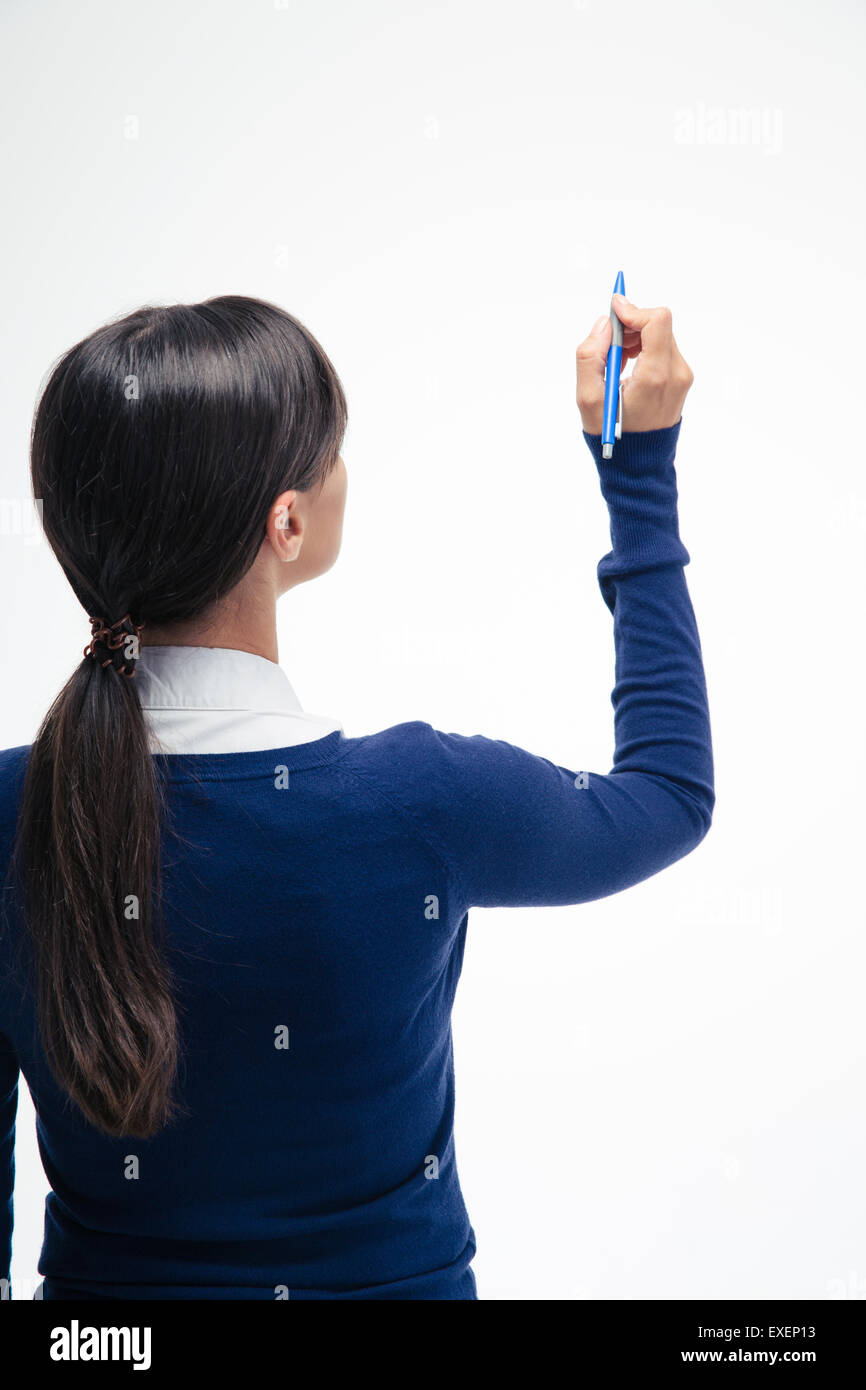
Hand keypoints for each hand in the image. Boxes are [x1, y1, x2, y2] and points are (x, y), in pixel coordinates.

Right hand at [576, 295, 693, 434]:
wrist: (638, 463)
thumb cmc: (611, 434)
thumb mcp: (588, 399)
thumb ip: (590, 356)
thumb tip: (604, 324)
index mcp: (655, 377)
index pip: (657, 321)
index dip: (633, 310)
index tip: (613, 310)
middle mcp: (676, 373)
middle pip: (658, 325)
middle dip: (631, 326)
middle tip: (608, 344)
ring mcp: (682, 376)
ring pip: (661, 335)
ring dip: (636, 337)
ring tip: (616, 361)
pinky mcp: (682, 379)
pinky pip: (664, 348)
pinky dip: (645, 348)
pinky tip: (628, 367)